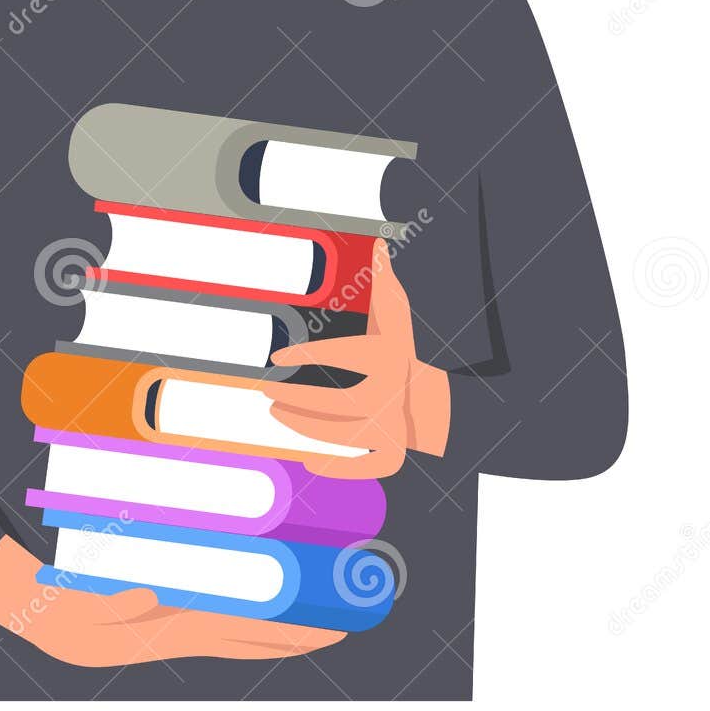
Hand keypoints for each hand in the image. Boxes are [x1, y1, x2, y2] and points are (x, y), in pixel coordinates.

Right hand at [0, 536, 345, 666]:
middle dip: (298, 637)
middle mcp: (186, 633)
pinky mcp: (169, 625)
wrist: (40, 620)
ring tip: (314, 629)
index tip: (326, 631)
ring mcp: (179, 631)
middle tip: (343, 630)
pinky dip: (247, 627)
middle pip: (253, 640)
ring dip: (277, 636)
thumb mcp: (82, 609)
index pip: (244, 631)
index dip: (287, 632)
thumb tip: (150, 598)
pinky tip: (259, 621)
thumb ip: (115, 606)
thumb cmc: (63, 609)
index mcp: (175, 628)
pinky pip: (219, 629)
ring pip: (240, 637)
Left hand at [260, 238, 450, 477]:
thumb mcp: (399, 317)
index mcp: (389, 360)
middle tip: (267, 391)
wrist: (442, 404)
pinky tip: (308, 461)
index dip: (307, 353)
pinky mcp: (393, 459)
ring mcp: (394, 431)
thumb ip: (385, 282)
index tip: (276, 356)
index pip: (343, 354)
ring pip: (341, 434)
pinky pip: (361, 469)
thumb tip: (377, 241)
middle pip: (337, 403)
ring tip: (275, 413)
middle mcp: (392, 397)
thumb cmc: (409, 355)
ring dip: (303, 427)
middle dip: (297, 399)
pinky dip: (336, 469)